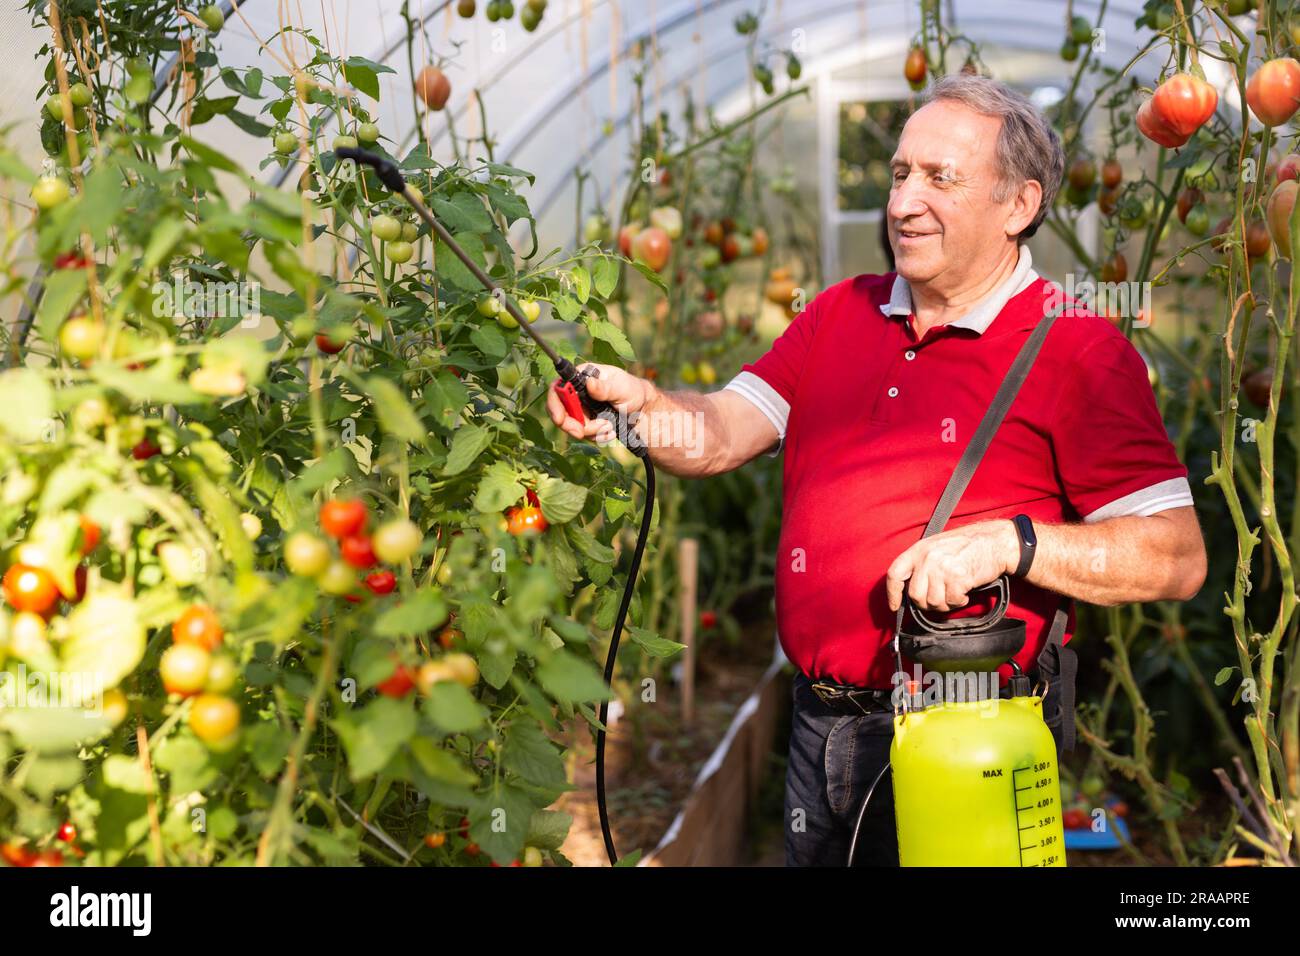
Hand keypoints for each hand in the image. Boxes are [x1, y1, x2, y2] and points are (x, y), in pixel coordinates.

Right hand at [545, 363, 654, 444]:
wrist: (643, 410)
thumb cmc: (633, 391)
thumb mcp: (621, 388)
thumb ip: (605, 388)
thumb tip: (589, 384)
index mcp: (583, 377)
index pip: (559, 387)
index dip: (555, 403)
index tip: (560, 419)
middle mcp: (578, 392)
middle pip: (560, 410)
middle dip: (571, 424)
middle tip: (582, 433)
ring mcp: (581, 408)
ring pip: (572, 425)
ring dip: (590, 431)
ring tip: (609, 425)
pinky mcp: (586, 422)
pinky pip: (583, 434)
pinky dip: (597, 436)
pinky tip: (610, 431)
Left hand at [886, 520, 1019, 611]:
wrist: (995, 541)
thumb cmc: (968, 545)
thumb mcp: (937, 547)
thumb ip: (922, 564)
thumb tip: (912, 591)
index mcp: (919, 549)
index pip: (895, 573)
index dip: (892, 594)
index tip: (895, 606)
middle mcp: (927, 558)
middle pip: (915, 596)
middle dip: (928, 603)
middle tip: (941, 598)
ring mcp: (941, 567)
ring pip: (933, 602)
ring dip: (945, 603)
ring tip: (955, 592)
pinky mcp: (957, 577)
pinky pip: (951, 601)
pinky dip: (959, 601)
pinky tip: (965, 591)